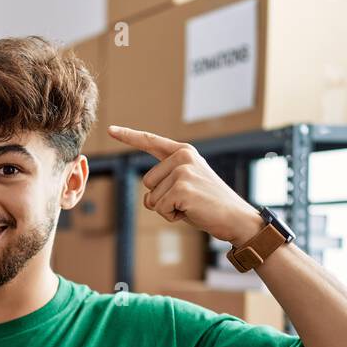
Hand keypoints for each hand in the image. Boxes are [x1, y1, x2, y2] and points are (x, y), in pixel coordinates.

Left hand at [107, 124, 262, 244]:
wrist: (235, 217)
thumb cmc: (209, 204)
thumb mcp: (189, 183)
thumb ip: (168, 180)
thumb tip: (148, 198)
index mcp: (184, 152)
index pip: (150, 141)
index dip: (128, 136)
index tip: (111, 129)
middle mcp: (182, 157)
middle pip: (146, 183)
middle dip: (161, 199)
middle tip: (187, 201)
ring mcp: (182, 172)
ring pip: (151, 199)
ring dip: (167, 209)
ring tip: (190, 206)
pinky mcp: (181, 189)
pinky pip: (159, 209)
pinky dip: (171, 217)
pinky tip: (190, 212)